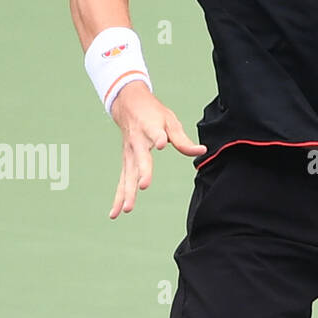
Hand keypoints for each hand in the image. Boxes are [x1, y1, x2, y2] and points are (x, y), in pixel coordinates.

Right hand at [108, 81, 205, 218]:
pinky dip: (118, 196)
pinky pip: (122, 181)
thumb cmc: (153, 114)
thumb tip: (202, 151)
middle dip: (141, 173)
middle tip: (143, 187)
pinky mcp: (125, 161)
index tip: (162, 143)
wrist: (127, 105)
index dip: (159, 138)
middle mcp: (137, 142)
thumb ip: (183, 140)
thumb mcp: (171, 121)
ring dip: (127, 192)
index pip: (155, 134)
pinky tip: (115, 213)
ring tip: (127, 209)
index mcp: (150, 128)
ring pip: (128, 175)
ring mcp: (129, 153)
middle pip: (139, 160)